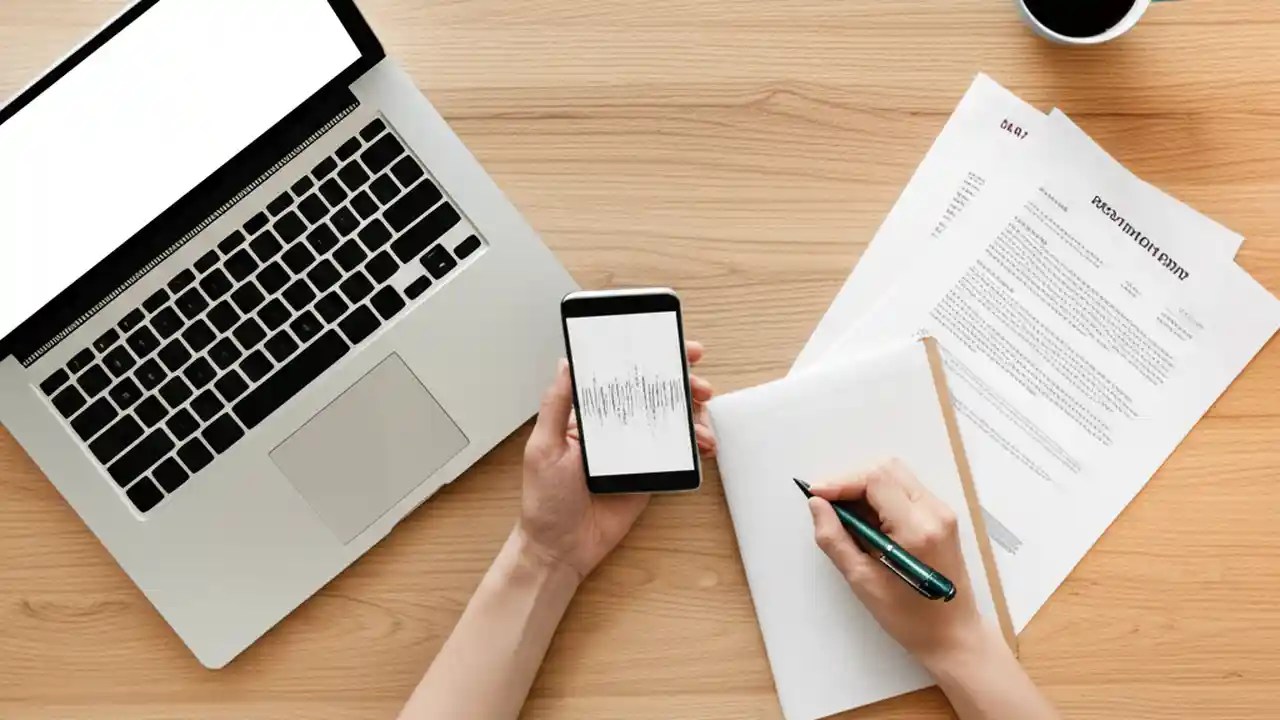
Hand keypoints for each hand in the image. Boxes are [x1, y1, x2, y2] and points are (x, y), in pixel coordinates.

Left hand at [517, 342, 715, 580]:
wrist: (560, 549)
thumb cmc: (544, 501)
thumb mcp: (543, 447)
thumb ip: (556, 405)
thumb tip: (566, 364)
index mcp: (587, 415)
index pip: (619, 376)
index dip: (646, 359)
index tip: (670, 346)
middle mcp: (613, 428)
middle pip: (653, 394)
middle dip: (681, 384)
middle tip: (699, 385)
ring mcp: (633, 450)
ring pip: (670, 421)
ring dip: (693, 415)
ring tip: (703, 421)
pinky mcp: (648, 473)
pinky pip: (676, 454)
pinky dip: (694, 446)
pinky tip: (703, 445)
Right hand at [806, 459, 986, 666]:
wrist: (953, 634)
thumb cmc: (910, 618)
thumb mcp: (863, 581)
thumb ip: (835, 538)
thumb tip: (817, 505)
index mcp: (917, 529)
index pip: (875, 480)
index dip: (841, 482)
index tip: (816, 494)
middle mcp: (935, 513)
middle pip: (887, 469)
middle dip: (852, 481)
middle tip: (828, 504)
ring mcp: (942, 513)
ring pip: (896, 475)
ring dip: (866, 487)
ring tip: (846, 515)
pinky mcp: (942, 517)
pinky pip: (906, 489)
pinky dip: (881, 496)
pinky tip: (868, 520)